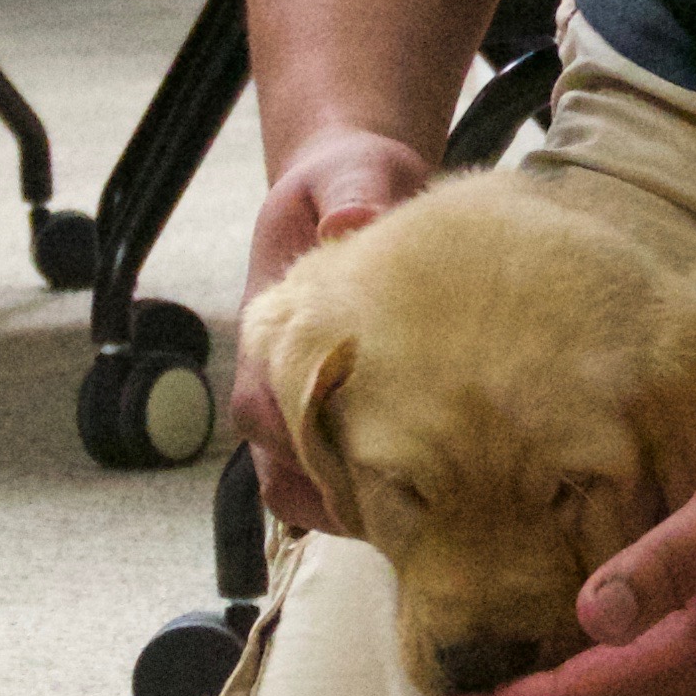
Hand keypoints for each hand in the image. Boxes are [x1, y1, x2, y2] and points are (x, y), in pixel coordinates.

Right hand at [235, 128, 441, 531]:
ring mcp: (302, 402)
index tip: (361, 459)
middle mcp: (274, 375)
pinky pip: (337, 480)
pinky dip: (372, 504)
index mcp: (269, 325)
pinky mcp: (339, 414)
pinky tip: (435, 506)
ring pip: (301, 487)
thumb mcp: (351, 169)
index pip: (260, 404)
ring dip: (350, 512)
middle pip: (278, 467)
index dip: (300, 442)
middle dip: (334, 497)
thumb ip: (352, 188)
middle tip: (413, 518)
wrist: (352, 185)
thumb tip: (354, 218)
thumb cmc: (350, 180)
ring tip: (426, 525)